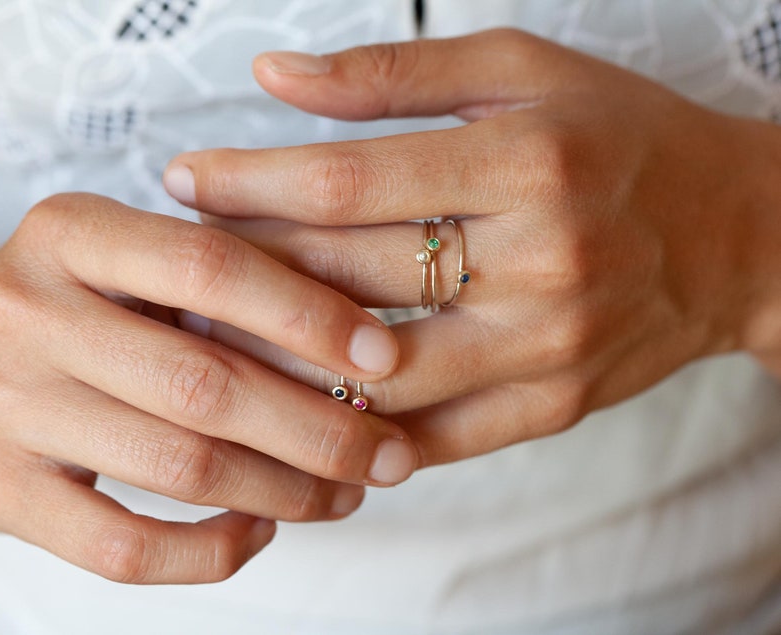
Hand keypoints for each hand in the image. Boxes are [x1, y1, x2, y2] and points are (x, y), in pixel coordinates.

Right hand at [0, 193, 417, 582]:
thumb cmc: (73, 303)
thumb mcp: (124, 260)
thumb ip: (213, 279)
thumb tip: (352, 345)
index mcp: (72, 235)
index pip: (208, 267)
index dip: (308, 315)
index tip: (384, 357)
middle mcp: (29, 315)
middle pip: (207, 384)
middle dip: (321, 429)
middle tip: (390, 454)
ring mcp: (7, 410)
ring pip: (181, 469)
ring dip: (286, 492)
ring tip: (346, 493)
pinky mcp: (2, 495)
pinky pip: (122, 548)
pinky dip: (208, 552)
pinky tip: (259, 532)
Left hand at [164, 29, 780, 466]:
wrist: (734, 238)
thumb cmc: (622, 142)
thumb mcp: (523, 72)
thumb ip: (394, 74)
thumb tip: (277, 75)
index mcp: (525, 162)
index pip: (346, 183)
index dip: (249, 183)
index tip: (187, 181)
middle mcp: (540, 261)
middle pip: (349, 278)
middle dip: (246, 271)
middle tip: (183, 262)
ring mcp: (548, 347)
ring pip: (379, 375)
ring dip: (284, 363)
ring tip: (220, 340)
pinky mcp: (554, 405)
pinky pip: (436, 436)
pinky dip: (360, 430)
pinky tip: (305, 409)